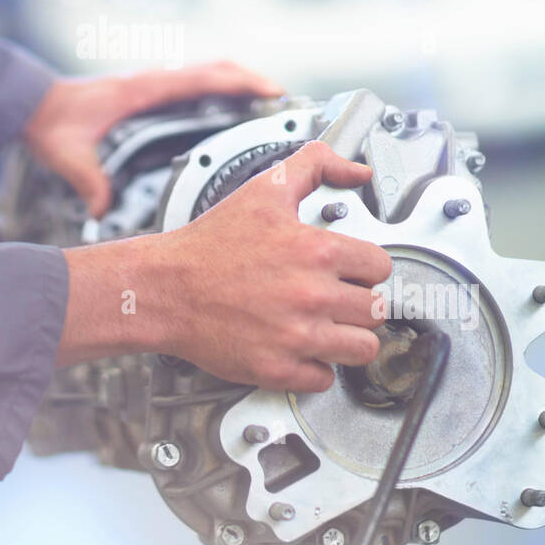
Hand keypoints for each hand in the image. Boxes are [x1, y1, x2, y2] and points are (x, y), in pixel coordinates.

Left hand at [23, 61, 284, 216]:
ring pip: (207, 74)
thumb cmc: (52, 120)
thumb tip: (102, 208)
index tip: (273, 90)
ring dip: (238, 84)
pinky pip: (194, 85)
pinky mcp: (150, 93)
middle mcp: (153, 81)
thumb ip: (87, 181)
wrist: (32, 103)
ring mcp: (153, 84)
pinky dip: (218, 91)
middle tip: (285, 100)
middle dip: (253, 82)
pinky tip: (230, 113)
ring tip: (269, 105)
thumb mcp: (70, 153)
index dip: (242, 81)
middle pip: (216, 71)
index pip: (204, 77)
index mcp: (144, 89)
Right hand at [156, 140, 392, 390]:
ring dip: (348, 339)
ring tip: (326, 326)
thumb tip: (356, 171)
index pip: (380, 267)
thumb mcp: (265, 190)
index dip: (366, 267)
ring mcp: (297, 337)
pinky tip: (299, 348)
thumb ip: (316, 166)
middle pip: (377, 310)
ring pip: (363, 349)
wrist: (165, 288)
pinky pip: (325, 379)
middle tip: (336, 298)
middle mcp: (312, 296)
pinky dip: (315, 368)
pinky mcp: (278, 369)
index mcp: (316, 252)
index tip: (351, 271)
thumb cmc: (210, 245)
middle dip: (358, 302)